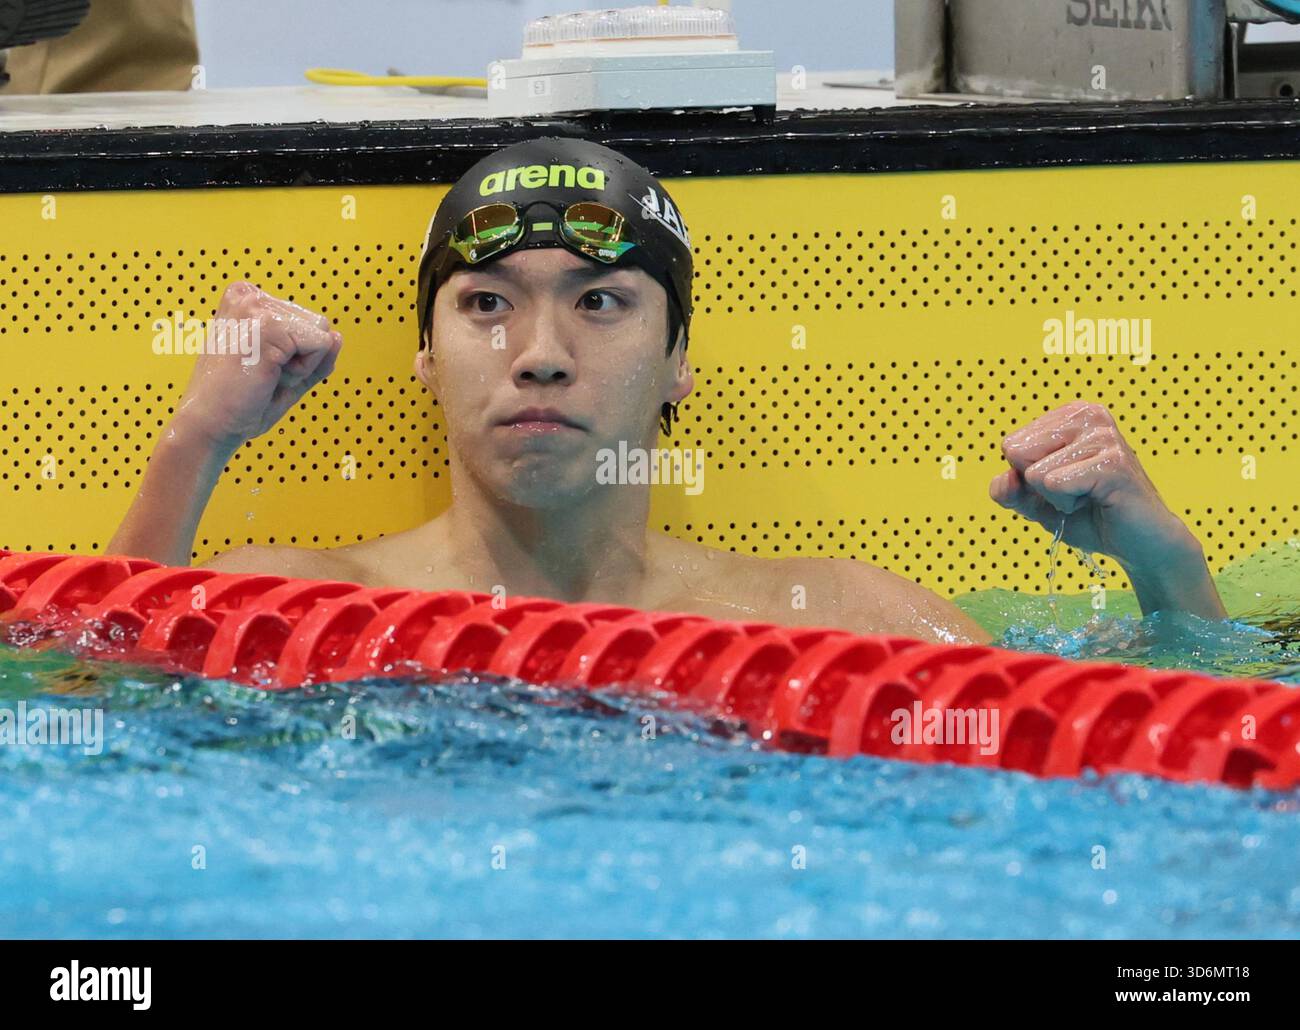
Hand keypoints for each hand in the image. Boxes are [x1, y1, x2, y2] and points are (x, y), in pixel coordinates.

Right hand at [171, 282, 341, 451]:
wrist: (210, 426)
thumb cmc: (240, 403)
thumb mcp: (285, 374)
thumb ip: (313, 355)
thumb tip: (337, 336)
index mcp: (246, 299)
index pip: (306, 322)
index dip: (295, 355)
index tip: (260, 368)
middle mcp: (248, 295)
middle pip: (317, 325)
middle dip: (300, 359)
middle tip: (261, 376)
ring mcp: (256, 307)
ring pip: (321, 335)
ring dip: (300, 366)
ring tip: (262, 376)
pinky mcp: (267, 325)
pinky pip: (320, 345)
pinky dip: (301, 370)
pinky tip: (266, 377)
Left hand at [990, 401, 1224, 617]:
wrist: (1138, 543)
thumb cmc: (1090, 516)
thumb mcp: (1036, 502)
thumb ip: (1009, 491)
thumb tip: (1004, 480)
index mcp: (1070, 415)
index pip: (1011, 445)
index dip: (1028, 476)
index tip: (1064, 483)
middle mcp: (1088, 415)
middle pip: (1017, 453)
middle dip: (1039, 486)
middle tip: (1077, 491)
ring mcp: (1102, 436)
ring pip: (1035, 472)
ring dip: (1057, 497)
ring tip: (1089, 496)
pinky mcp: (1111, 462)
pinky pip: (1054, 485)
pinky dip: (1068, 504)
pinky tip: (1097, 501)